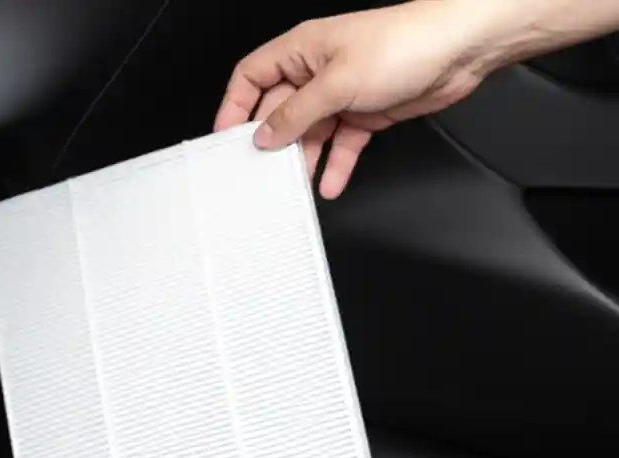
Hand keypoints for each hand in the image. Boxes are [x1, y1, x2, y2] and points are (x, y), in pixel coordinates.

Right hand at [214, 0, 510, 198]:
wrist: (460, 49)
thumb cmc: (402, 44)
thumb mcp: (338, 82)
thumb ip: (297, 113)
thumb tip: (264, 134)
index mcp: (301, 50)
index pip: (252, 77)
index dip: (235, 106)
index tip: (226, 137)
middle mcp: (316, 72)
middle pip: (279, 110)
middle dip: (271, 141)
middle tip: (259, 170)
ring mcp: (341, 93)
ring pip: (310, 132)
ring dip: (303, 158)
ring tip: (294, 184)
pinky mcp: (365, 112)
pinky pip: (341, 143)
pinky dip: (336, 163)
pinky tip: (329, 184)